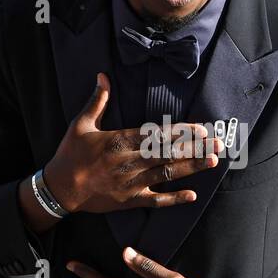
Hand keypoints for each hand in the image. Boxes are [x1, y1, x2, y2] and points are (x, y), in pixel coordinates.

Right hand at [43, 73, 223, 213]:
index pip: (155, 135)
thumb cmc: (70, 154)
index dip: (179, 132)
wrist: (60, 189)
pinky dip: (173, 199)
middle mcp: (128, 163)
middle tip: (217, 142)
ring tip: (212, 160)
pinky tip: (192, 195)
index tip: (200, 128)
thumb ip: (97, 101)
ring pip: (166, 175)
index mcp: (118, 142)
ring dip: (191, 168)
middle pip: (167, 154)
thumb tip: (103, 76)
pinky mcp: (130, 201)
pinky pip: (155, 201)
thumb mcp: (80, 124)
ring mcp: (131, 184)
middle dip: (194, 148)